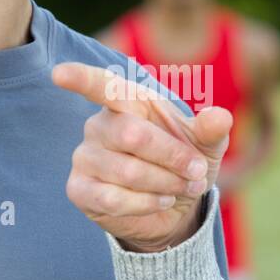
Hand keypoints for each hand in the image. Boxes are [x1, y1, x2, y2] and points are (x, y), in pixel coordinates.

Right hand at [52, 63, 232, 252]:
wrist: (174, 205)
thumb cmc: (184, 161)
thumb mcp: (205, 145)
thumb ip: (211, 129)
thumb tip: (220, 117)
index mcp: (128, 101)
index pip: (101, 85)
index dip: (80, 78)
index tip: (59, 74)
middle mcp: (99, 125)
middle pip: (132, 135)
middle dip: (173, 157)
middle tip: (196, 172)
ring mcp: (85, 157)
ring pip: (127, 172)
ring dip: (165, 184)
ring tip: (183, 187)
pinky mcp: (79, 189)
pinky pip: (112, 199)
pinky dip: (146, 204)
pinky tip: (160, 201)